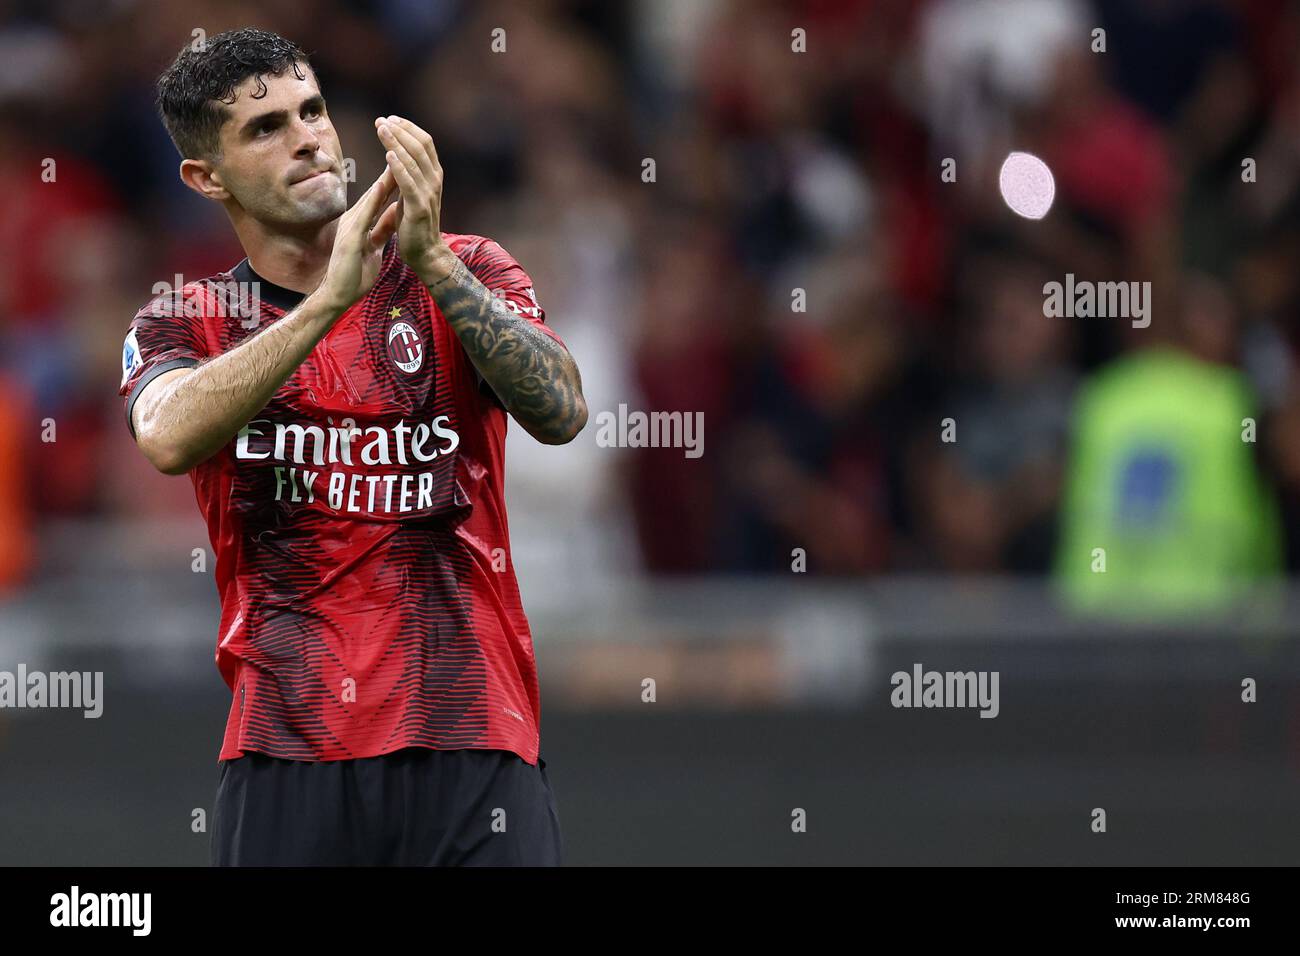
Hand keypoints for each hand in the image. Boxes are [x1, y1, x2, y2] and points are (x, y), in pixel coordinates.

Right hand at [314, 165, 400, 313]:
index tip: (408, 162)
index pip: (381, 197)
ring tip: (395, 158)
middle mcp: (355, 219)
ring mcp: (351, 227)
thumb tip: (395, 213)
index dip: (394, 179)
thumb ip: (383, 228)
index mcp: (362, 222)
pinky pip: (364, 215)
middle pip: (376, 192)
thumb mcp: (374, 246)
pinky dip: (374, 201)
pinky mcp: (350, 238)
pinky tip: (382, 187)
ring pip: (370, 198)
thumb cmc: (354, 273)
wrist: (338, 294)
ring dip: (382, 179)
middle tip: (402, 148)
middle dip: (390, 171)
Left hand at [375, 115, 457, 281]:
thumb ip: (408, 173)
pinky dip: (399, 167)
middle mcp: (435, 181)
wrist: (425, 252)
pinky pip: (409, 183)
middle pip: (420, 146)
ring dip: (396, 143)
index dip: (408, 128)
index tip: (389, 119)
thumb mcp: (412, 193)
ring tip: (381, 129)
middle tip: (381, 120)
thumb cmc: (415, 223)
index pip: (424, 142)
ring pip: (414, 160)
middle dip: (399, 130)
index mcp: (434, 175)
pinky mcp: (419, 208)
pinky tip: (388, 155)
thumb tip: (394, 153)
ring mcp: (428, 194)